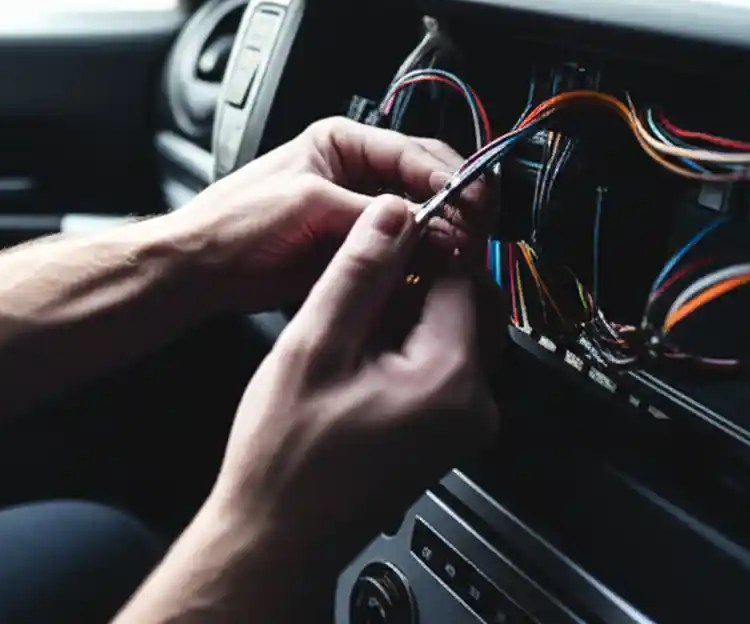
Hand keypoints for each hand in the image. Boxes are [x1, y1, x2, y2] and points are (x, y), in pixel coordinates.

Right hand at [116, 196, 500, 622]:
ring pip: (455, 331)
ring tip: (354, 309)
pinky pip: (441, 365)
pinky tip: (361, 345)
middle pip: (469, 301)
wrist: (276, 535)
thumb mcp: (315, 344)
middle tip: (369, 263)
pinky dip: (408, 342)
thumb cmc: (288, 460)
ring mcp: (462, 423)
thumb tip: (391, 216)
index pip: (463, 274)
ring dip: (413, 307)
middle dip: (422, 274)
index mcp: (451, 379)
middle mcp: (473, 405)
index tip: (392, 225)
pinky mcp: (444, 433)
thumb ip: (359, 272)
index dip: (426, 240)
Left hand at [166, 116, 486, 312]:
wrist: (201, 271)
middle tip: (476, 229)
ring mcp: (360, 215)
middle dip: (455, 205)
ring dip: (445, 235)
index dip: (447, 176)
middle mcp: (358, 175)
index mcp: (343, 143)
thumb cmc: (234, 223)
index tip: (471, 201)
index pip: (413, 151)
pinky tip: (438, 270)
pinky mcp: (357, 251)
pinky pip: (403, 252)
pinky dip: (424, 261)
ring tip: (463, 252)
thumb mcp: (308, 204)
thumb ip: (369, 213)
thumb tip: (423, 220)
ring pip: (422, 220)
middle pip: (427, 183)